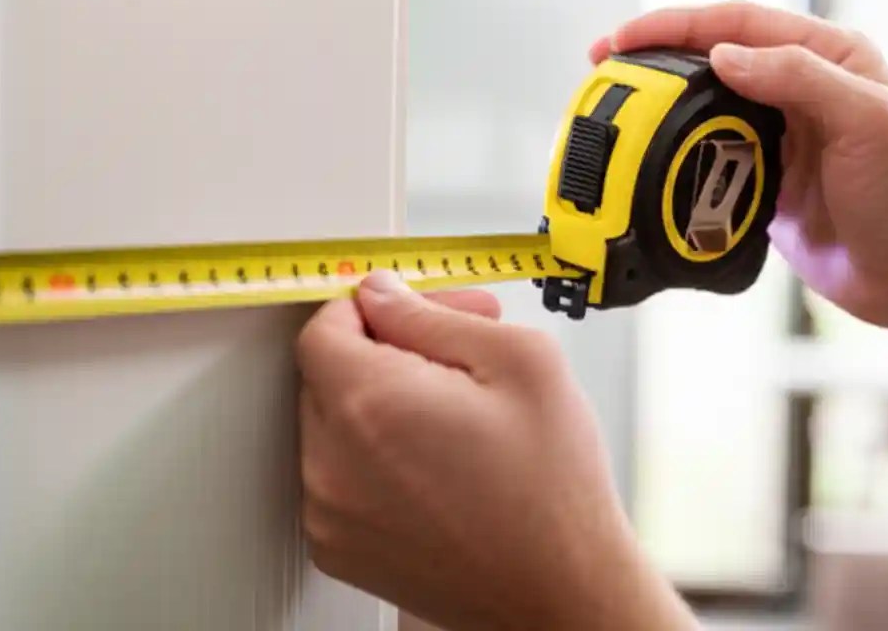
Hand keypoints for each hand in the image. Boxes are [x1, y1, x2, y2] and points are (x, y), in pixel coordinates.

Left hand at [296, 272, 693, 630]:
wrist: (563, 593)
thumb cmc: (554, 490)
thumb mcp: (519, 361)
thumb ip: (432, 314)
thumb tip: (383, 295)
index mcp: (370, 404)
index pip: (323, 327)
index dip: (370, 308)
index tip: (407, 314)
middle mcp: (333, 462)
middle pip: (328, 374)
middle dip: (386, 353)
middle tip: (456, 361)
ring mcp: (330, 513)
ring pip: (333, 426)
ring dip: (379, 409)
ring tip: (456, 422)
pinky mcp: (339, 548)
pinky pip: (339, 477)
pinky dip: (374, 462)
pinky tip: (438, 465)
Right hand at [591, 1, 887, 326]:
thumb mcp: (865, 120)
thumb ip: (799, 77)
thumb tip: (723, 57)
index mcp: (827, 57)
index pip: (736, 23)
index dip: (674, 25)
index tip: (624, 39)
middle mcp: (799, 89)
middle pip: (710, 58)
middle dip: (653, 59)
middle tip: (604, 71)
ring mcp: (778, 136)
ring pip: (702, 108)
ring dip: (657, 109)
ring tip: (615, 115)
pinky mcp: (763, 180)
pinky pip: (706, 158)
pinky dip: (673, 158)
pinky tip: (650, 164)